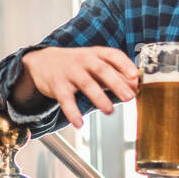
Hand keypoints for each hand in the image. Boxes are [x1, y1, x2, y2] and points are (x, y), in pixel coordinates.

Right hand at [15, 46, 138, 128]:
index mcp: (95, 54)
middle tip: (128, 97)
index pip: (112, 55)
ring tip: (109, 110)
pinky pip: (66, 99)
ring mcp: (69, 72)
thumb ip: (114, 74)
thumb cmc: (75, 64)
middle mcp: (83, 60)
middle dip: (116, 83)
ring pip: (86, 84)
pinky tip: (79, 123)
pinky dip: (72, 112)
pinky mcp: (57, 85)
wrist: (42, 61)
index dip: (125, 64)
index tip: (134, 76)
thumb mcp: (94, 64)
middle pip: (102, 70)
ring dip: (99, 98)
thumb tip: (136, 87)